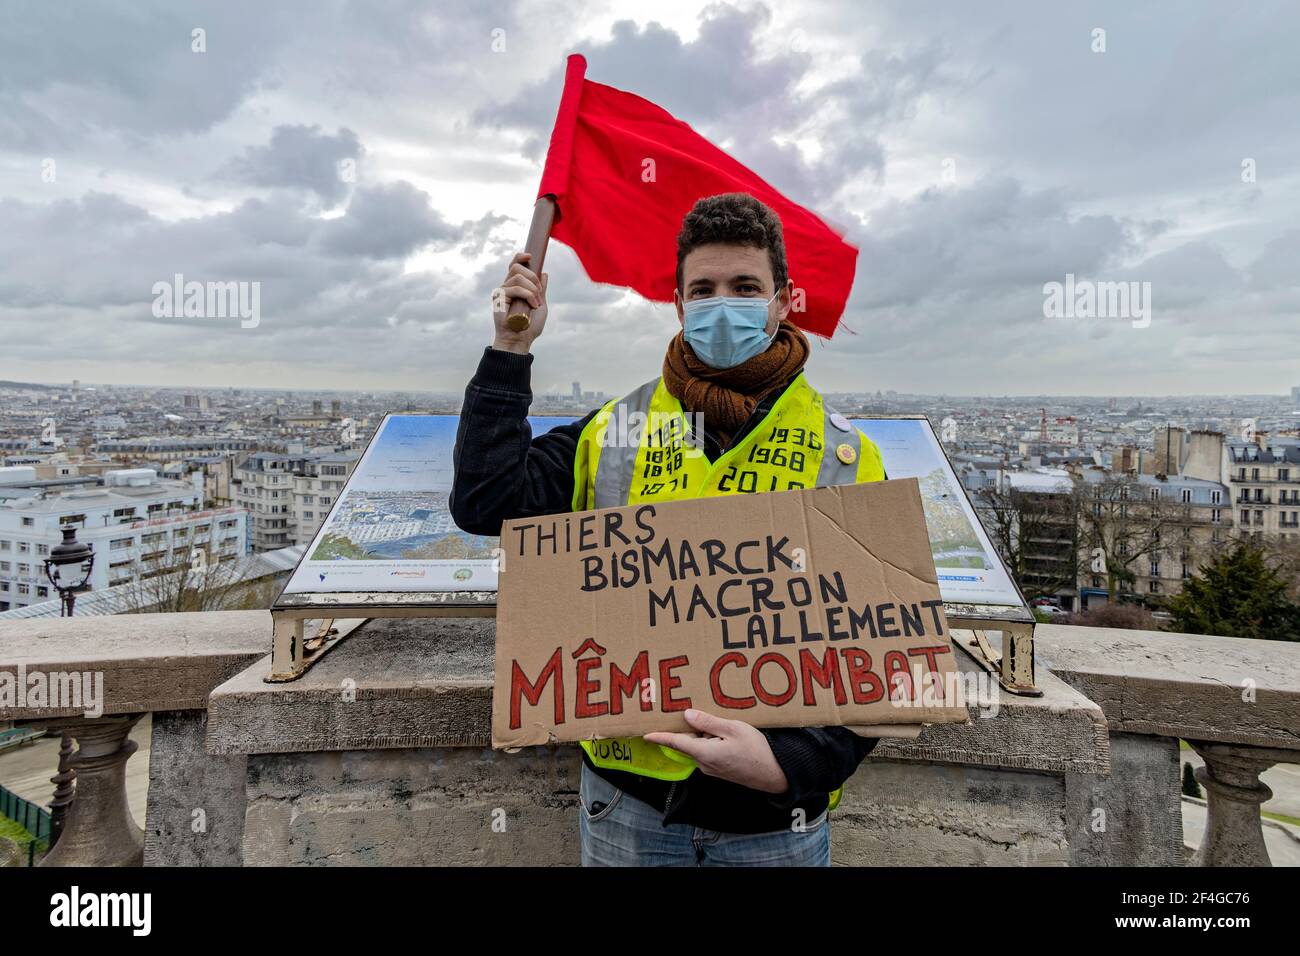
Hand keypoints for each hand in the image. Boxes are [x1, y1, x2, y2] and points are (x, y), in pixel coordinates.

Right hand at [491, 251, 547, 353]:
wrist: (521, 339)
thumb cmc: (530, 326)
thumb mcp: (541, 305)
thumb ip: (541, 290)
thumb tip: (544, 273)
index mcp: (516, 287)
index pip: (514, 266)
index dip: (520, 257)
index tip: (530, 256)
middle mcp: (507, 287)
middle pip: (516, 266)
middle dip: (532, 276)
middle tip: (539, 291)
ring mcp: (502, 292)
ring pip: (517, 276)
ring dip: (532, 288)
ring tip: (535, 302)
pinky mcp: (499, 298)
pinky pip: (515, 288)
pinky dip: (528, 295)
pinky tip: (532, 305)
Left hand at [644, 709, 788, 793]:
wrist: (774, 774)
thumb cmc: (756, 750)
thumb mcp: (733, 729)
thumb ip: (708, 722)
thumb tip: (687, 715)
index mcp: (704, 753)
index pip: (676, 743)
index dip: (660, 737)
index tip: (645, 734)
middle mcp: (704, 763)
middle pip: (688, 742)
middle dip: (686, 728)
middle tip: (683, 710)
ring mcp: (712, 768)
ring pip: (699, 746)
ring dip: (702, 734)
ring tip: (711, 718)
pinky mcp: (720, 769)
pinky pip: (708, 751)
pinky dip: (710, 740)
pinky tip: (723, 731)